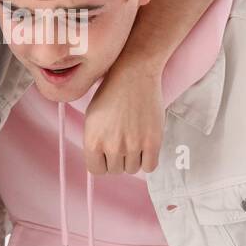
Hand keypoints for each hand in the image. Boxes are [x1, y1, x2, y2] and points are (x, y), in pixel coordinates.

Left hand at [83, 59, 163, 174]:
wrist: (133, 74)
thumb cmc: (111, 94)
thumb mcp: (92, 119)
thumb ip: (95, 142)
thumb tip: (101, 162)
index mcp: (93, 141)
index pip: (96, 170)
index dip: (102, 162)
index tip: (107, 152)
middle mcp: (112, 146)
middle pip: (116, 170)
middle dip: (118, 159)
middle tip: (123, 140)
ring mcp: (133, 145)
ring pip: (132, 169)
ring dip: (133, 158)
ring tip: (134, 138)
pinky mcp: (152, 141)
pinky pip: (149, 166)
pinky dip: (148, 159)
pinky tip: (145, 145)